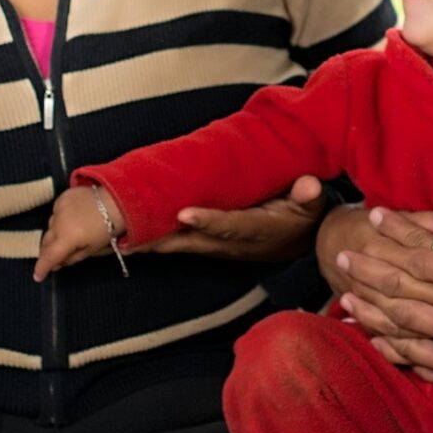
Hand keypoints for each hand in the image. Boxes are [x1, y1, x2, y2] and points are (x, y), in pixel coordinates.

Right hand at [35, 186, 120, 279]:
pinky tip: (73, 218)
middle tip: (55, 256)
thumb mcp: (91, 249)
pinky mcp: (63, 196)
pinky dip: (61, 218)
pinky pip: (56, 211)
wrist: (116, 201)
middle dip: (49, 250)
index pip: (49, 256)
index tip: (38, 276)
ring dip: (56, 233)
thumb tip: (56, 264)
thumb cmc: (107, 229)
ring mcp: (59, 207)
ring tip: (70, 233)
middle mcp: (59, 222)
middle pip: (47, 240)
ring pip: (51, 225)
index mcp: (68, 237)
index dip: (42, 268)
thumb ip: (71, 258)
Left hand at [134, 175, 327, 262]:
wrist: (302, 242)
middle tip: (131, 233)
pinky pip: (181, 242)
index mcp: (258, 230)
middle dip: (163, 237)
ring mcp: (220, 246)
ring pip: (182, 244)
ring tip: (120, 236)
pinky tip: (133, 236)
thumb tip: (307, 186)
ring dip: (154, 242)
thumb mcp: (312, 204)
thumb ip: (308, 195)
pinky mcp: (211, 245)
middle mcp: (234, 243)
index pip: (229, 226)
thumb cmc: (304, 216)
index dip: (207, 221)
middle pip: (194, 241)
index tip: (184, 214)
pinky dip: (158, 240)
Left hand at [338, 199, 432, 379]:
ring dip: (369, 303)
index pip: (421, 245)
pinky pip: (411, 351)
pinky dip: (386, 343)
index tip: (374, 215)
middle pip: (401, 281)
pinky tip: (368, 334)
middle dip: (369, 266)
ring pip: (399, 317)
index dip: (396, 228)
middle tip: (342, 254)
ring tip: (345, 291)